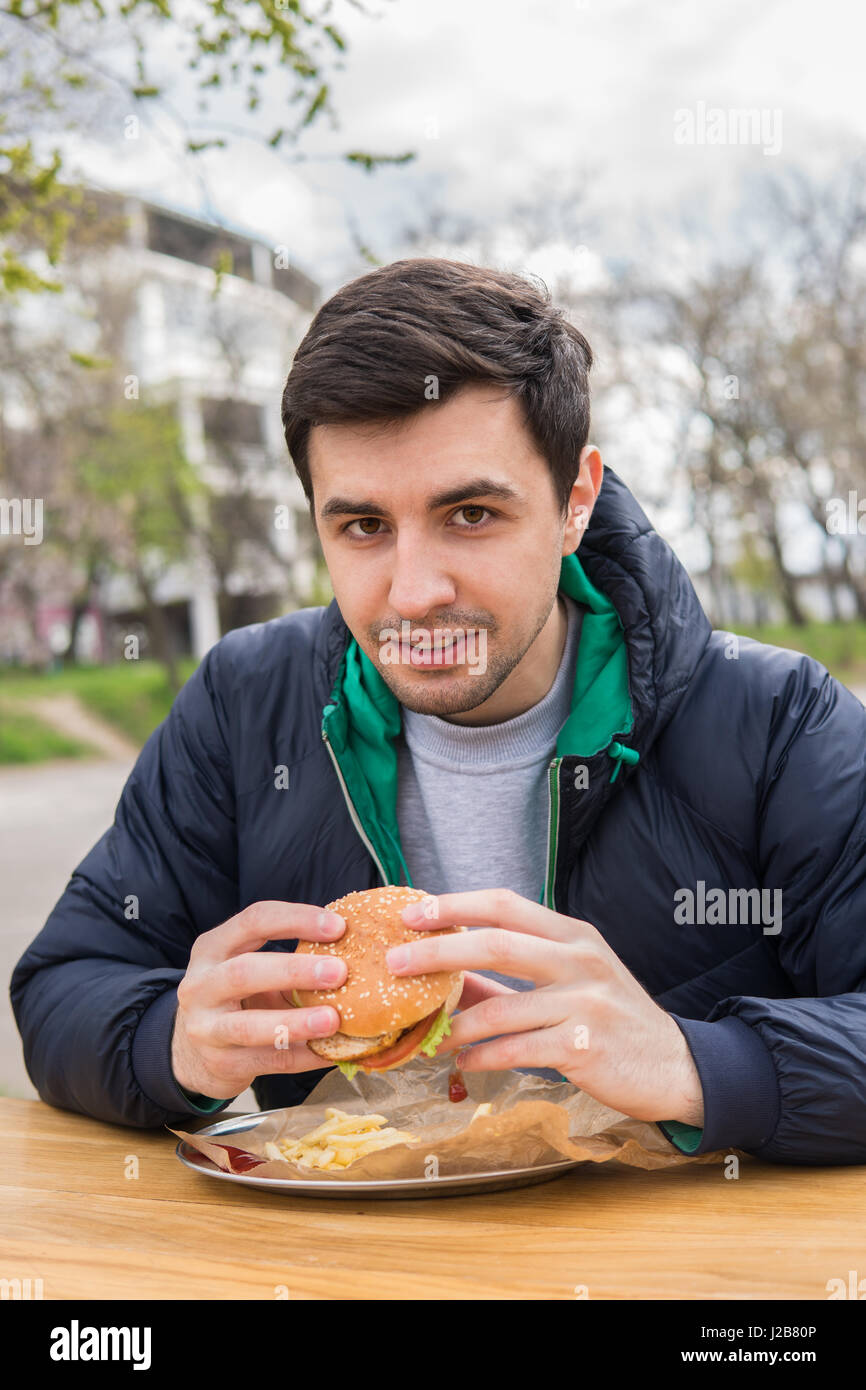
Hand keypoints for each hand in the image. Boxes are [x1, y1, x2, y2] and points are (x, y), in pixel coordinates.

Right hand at [172, 900, 347, 1098]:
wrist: (193, 1051)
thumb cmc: (238, 997)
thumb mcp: (249, 966)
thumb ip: (289, 955)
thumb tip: (358, 947)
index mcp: (213, 947)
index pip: (253, 921)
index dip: (296, 919)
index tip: (339, 926)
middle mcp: (200, 984)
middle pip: (245, 972)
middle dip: (294, 971)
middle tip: (339, 972)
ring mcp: (205, 1028)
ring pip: (249, 1026)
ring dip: (296, 1021)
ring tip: (333, 1020)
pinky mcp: (221, 1064)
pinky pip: (268, 1061)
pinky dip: (303, 1057)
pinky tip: (331, 1052)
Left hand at [386, 889, 704, 1125]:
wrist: (676, 1065)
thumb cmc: (612, 1019)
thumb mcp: (568, 984)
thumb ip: (506, 980)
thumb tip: (443, 978)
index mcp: (572, 934)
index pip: (504, 905)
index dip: (454, 905)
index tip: (411, 914)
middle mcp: (580, 959)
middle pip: (496, 943)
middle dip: (438, 952)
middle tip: (395, 963)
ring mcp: (585, 1002)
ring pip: (501, 1008)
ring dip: (455, 1024)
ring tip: (430, 1036)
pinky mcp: (585, 1046)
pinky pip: (517, 1050)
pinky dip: (484, 1057)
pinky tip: (466, 1062)